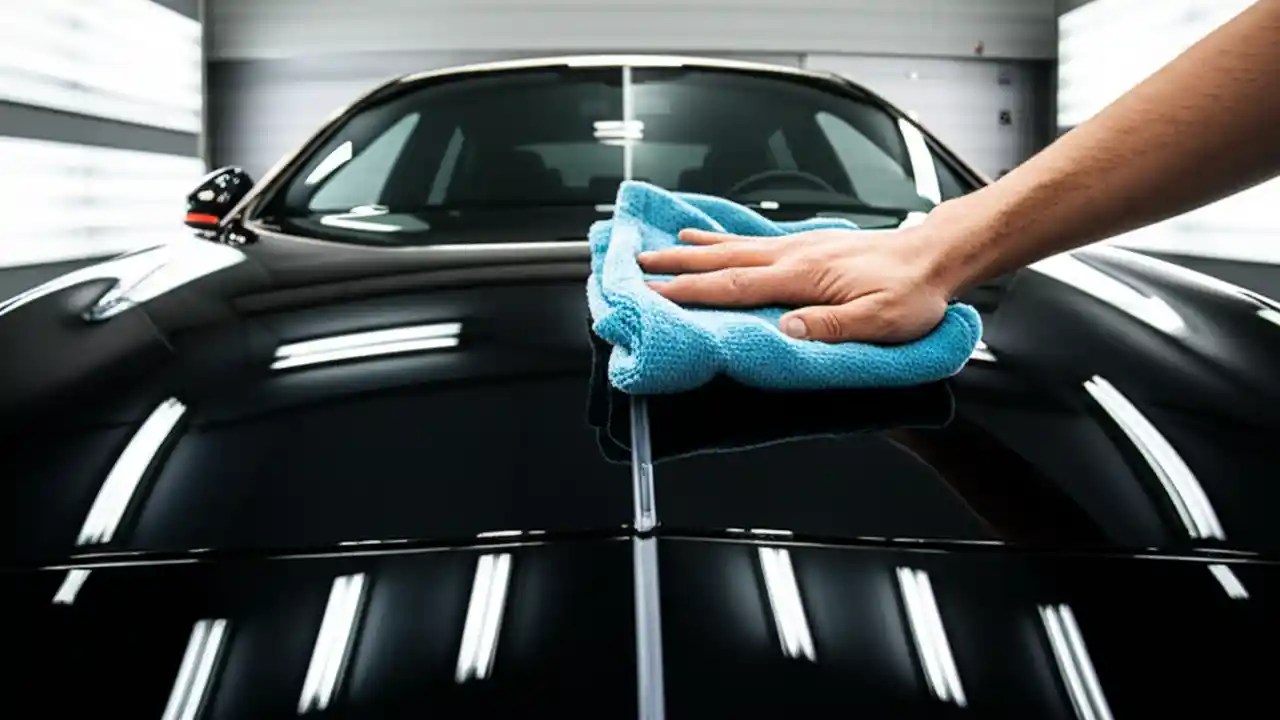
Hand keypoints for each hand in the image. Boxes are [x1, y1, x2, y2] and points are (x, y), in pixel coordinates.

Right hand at [638, 215, 964, 343]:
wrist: (933, 256)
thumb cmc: (911, 292)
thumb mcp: (881, 321)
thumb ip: (832, 327)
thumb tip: (786, 330)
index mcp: (803, 276)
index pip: (735, 285)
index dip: (692, 291)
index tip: (656, 293)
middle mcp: (793, 255)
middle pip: (723, 260)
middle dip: (678, 265)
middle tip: (639, 265)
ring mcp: (798, 247)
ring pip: (734, 246)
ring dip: (694, 250)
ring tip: (661, 248)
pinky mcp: (807, 244)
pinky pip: (752, 240)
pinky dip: (723, 239)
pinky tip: (710, 238)